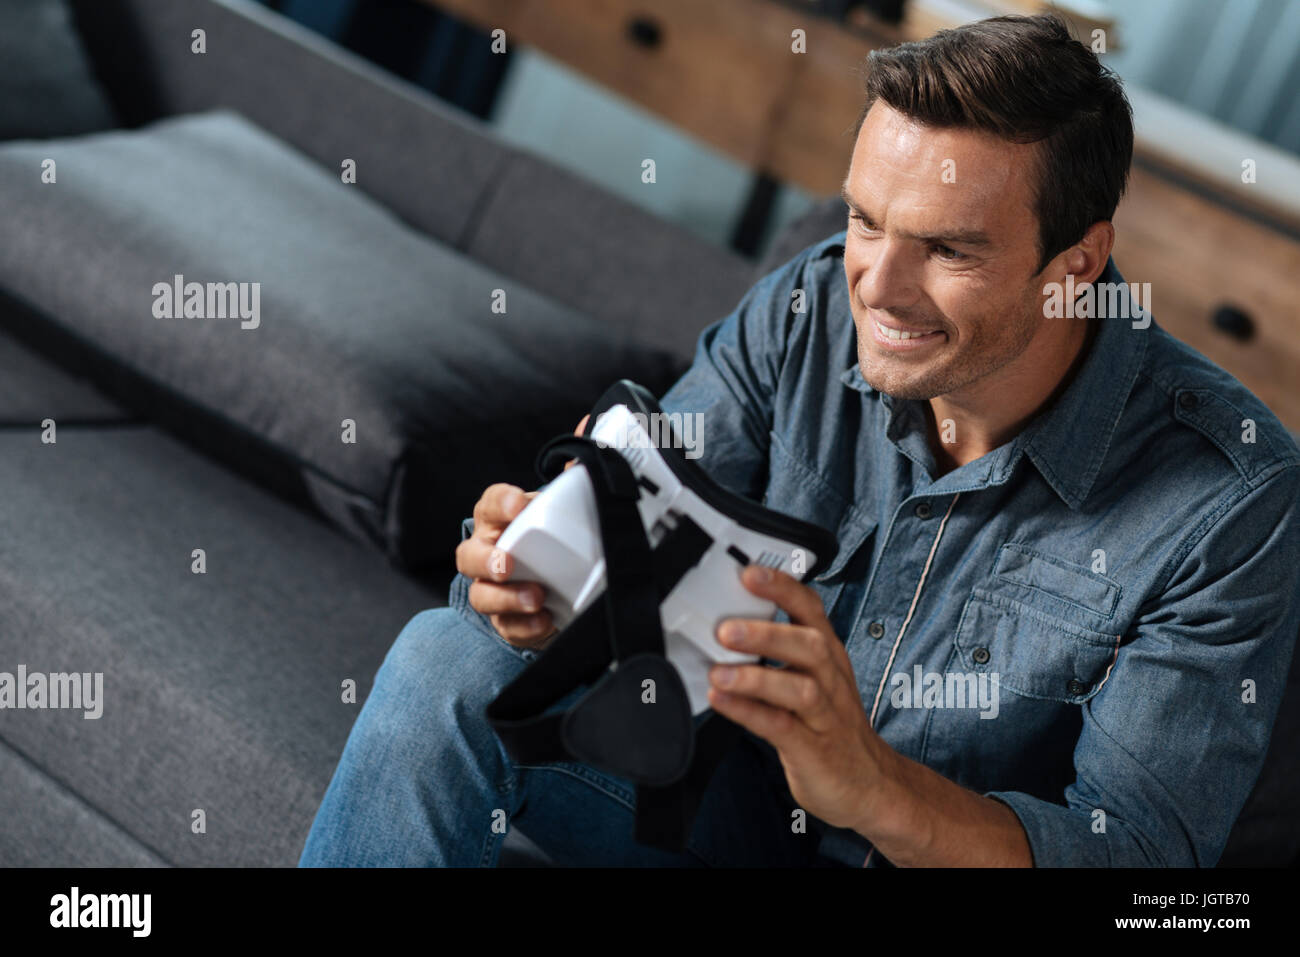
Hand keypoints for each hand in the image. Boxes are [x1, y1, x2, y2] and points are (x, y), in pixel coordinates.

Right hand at [453, 415, 589, 648]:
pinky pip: (506, 627)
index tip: (519, 502)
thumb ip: (574, 470)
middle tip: (510, 562)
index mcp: (500, 519)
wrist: (553, 581)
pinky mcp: (507, 622)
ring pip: (481, 595)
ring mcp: (493, 589)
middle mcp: (488, 553)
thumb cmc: (551, 535)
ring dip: (505, 598)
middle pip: (470, 556)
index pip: (489, 504)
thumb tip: (590, 423)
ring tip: (536, 598)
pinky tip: (544, 622)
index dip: (501, 503)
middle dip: (488, 560)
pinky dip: (524, 626)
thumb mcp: (564, 503)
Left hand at [707, 566, 886, 831]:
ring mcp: (825, 716)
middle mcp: (830, 679)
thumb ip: (777, 654)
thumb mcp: (812, 680)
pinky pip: (782, 728)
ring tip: (718, 671)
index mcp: (828, 656)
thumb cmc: (832, 726)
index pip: (811, 610)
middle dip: (767, 633)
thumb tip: (723, 626)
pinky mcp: (814, 750)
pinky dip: (749, 712)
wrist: (870, 783)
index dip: (783, 588)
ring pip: (799, 688)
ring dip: (756, 678)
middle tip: (725, 629)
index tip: (749, 572)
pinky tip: (721, 701)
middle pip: (809, 645)